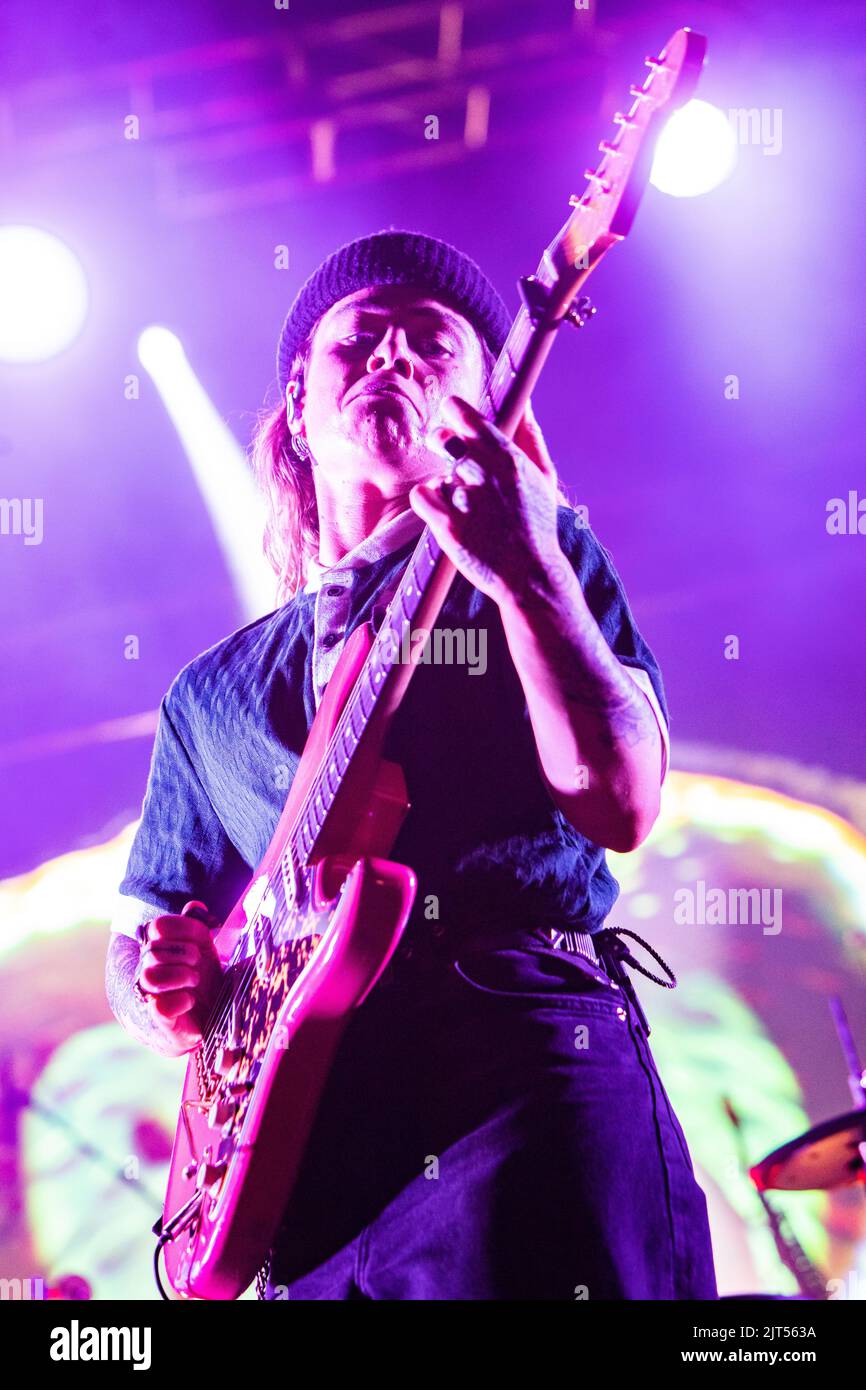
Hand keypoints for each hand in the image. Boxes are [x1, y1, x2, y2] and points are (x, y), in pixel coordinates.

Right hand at [135, 901, 223, 1056]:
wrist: (202, 1021)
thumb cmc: (201, 981)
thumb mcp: (204, 949)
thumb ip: (196, 927)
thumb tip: (195, 906)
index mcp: (158, 949)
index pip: (157, 926)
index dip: (182, 929)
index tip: (201, 940)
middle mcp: (147, 969)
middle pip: (153, 950)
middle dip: (185, 954)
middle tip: (198, 964)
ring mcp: (149, 994)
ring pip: (150, 976)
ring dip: (181, 976)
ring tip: (194, 981)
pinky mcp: (159, 1019)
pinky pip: (161, 1005)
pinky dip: (181, 1001)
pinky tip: (190, 1001)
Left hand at [409, 395, 562, 606]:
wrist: (530, 575)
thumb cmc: (535, 523)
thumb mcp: (543, 476)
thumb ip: (530, 435)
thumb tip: (525, 401)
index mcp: (509, 457)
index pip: (465, 414)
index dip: (454, 412)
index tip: (454, 417)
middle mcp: (486, 473)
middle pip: (441, 438)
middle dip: (442, 445)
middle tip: (453, 460)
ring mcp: (465, 500)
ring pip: (436, 471)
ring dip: (444, 483)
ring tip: (462, 499)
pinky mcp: (448, 525)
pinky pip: (421, 495)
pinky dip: (430, 501)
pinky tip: (446, 511)